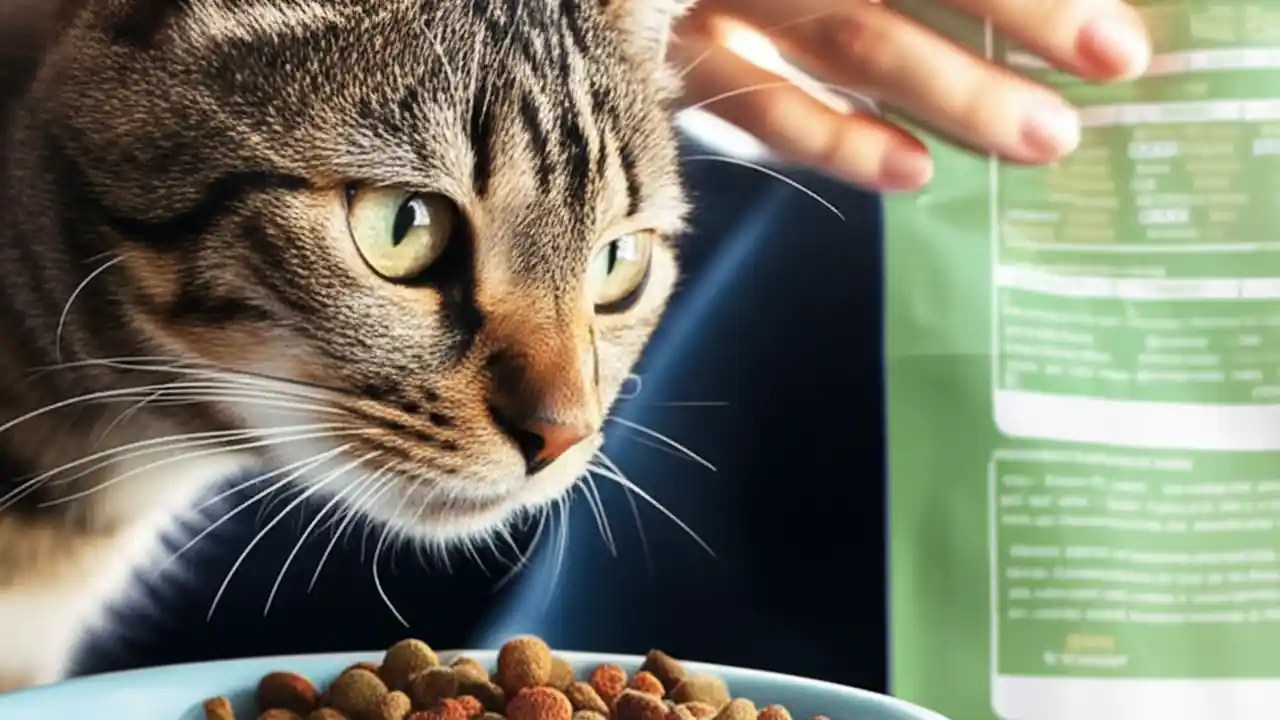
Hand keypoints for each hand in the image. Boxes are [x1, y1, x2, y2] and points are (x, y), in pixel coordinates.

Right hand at [671, 0, 1150, 191]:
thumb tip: (1012, 8)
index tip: (1105, 25)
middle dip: (1014, 14)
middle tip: (1111, 63)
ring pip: (847, 38)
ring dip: (951, 89)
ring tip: (1040, 138)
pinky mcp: (664, 55)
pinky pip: (755, 106)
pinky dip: (834, 138)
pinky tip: (910, 171)